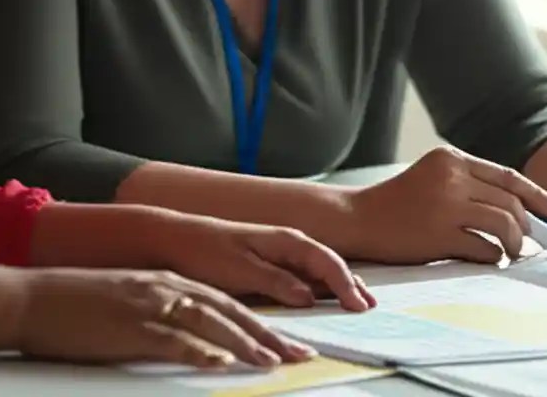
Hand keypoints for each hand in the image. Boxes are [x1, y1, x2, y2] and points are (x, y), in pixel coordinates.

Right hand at [18, 267, 317, 368]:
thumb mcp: (133, 301)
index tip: (290, 342)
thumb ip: (167, 315)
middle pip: (231, 313)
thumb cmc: (79, 305)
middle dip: (270, 335)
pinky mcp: (130, 327)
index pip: (229, 303)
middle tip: (300, 353)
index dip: (262, 323)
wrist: (32, 298)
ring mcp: (150, 307)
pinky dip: (199, 352)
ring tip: (273, 361)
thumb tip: (201, 343)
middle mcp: (167, 289)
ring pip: (211, 324)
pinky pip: (172, 340)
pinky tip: (219, 362)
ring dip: (246, 343)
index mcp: (170, 283)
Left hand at [149, 213, 375, 310]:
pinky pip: (303, 276)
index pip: (327, 261)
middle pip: (329, 264)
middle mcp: (287, 245)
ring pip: (318, 271)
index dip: (345, 284)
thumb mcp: (240, 269)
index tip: (358, 305)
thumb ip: (277, 281)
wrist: (175, 240)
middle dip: (351, 283)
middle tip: (370, 305)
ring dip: (339, 285)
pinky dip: (320, 287)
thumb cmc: (205, 250)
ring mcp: (279, 254)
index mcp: (286, 240)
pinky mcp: (268, 266)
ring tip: (358, 302)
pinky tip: (325, 298)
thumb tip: (310, 296)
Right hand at [346, 146, 546, 263]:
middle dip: (526, 226)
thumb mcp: (433, 177)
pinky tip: (488, 258)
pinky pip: (484, 248)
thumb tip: (520, 211)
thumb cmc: (398, 202)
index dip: (538, 195)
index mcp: (451, 158)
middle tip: (525, 243)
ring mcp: (445, 205)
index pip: (508, 176)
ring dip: (514, 244)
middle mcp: (451, 177)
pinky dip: (493, 256)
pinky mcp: (438, 235)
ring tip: (509, 253)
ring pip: (504, 225)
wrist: (358, 219)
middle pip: (510, 203)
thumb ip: (470, 184)